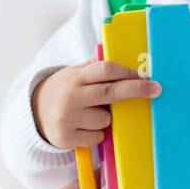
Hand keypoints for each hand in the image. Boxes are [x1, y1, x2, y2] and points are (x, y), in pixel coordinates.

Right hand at [32, 60, 161, 149]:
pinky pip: (97, 137)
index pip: (104, 70)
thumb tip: (115, 50)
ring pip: (106, 120)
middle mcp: (71, 97)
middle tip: (155, 89)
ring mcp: (68, 119)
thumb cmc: (63, 90)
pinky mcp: (66, 138)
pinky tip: (83, 126)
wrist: (33, 113)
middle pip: (110, 93)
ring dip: (106, 118)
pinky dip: (96, 133)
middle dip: (135, 90)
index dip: (127, 72)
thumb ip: (94, 65)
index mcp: (75, 77)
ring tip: (90, 114)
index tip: (145, 76)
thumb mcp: (74, 73)